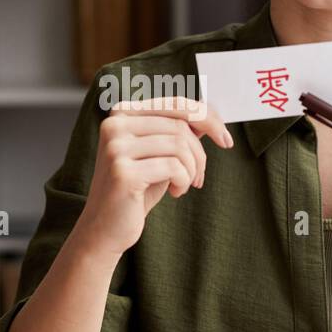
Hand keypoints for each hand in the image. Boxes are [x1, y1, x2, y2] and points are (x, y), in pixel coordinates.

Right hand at [75, 96, 232, 258]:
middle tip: (198, 177)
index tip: (226, 140)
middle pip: (180, 125)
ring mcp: (116, 147)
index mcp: (122, 113)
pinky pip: (174, 167)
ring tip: (184, 185)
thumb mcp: (159, 155)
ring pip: (180, 145)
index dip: (208, 118)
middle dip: (199, 153)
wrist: (105, 228)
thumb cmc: (136, 190)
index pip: (176, 103)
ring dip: (192, 170)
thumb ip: (177, 132)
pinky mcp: (122, 171)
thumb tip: (209, 116)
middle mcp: (115, 125)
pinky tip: (174, 193)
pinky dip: (183, 181)